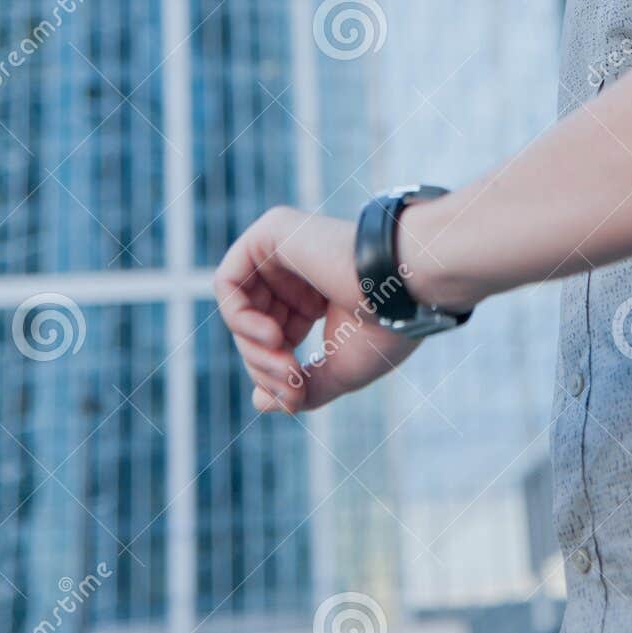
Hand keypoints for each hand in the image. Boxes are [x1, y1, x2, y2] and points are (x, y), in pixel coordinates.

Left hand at [213, 205, 419, 414]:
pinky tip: (270, 336)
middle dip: (263, 364)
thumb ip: (299, 386)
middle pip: (251, 324)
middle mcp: (296, 268)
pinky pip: (227, 280)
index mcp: (314, 294)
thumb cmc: (384, 327)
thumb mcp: (337, 369)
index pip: (273, 336)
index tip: (297, 395)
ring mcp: (283, 246)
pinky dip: (238, 318)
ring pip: (237, 307)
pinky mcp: (272, 230)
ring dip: (253, 349)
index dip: (275, 372)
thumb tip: (260, 402)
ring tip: (285, 365)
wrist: (404, 290)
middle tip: (291, 386)